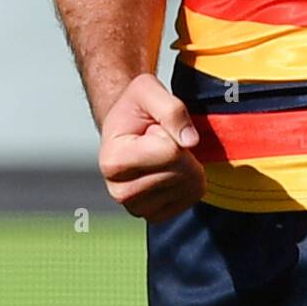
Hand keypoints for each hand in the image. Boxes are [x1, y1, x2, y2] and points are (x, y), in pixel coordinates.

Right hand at [98, 73, 205, 222]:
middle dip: (182, 148)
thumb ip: (171, 109)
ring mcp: (138, 208)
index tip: (153, 126)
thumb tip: (191, 141)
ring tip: (162, 151)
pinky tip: (170, 167)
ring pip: (190, 185)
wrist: (127, 127)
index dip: (173, 130)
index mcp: (113, 161)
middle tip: (159, 138)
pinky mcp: (156, 215)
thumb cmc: (136, 107)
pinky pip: (193, 196)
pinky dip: (190, 178)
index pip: (171, 152)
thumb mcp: (148, 89)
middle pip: (182, 171)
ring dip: (187, 162)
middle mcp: (120, 192)